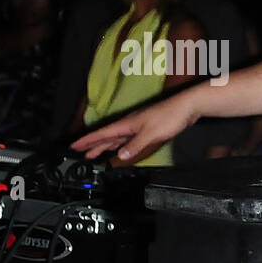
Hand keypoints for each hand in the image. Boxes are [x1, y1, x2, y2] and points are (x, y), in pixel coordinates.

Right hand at [71, 93, 195, 164]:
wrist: (187, 107)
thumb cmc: (170, 116)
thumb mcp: (151, 133)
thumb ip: (136, 145)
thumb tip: (121, 155)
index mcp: (126, 124)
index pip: (102, 134)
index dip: (87, 140)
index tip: (74, 145)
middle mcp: (129, 125)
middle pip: (107, 137)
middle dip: (92, 145)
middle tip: (81, 153)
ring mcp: (137, 126)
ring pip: (116, 138)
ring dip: (105, 146)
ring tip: (95, 153)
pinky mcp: (147, 128)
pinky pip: (127, 138)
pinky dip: (120, 145)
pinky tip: (120, 148)